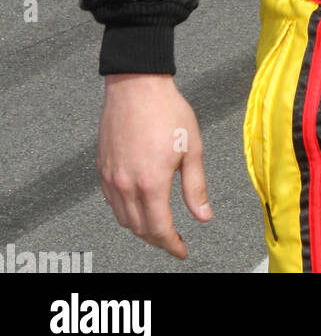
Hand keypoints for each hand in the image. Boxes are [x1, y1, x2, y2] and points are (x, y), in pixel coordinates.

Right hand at [98, 73, 211, 258]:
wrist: (137, 85)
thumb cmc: (166, 110)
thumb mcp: (192, 148)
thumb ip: (196, 187)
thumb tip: (203, 215)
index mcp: (151, 183)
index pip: (159, 229)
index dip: (172, 245)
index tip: (181, 250)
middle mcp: (126, 185)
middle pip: (139, 229)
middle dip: (157, 239)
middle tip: (173, 239)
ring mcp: (111, 177)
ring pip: (122, 218)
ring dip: (140, 227)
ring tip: (157, 224)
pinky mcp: (102, 168)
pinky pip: (111, 201)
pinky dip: (125, 211)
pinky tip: (137, 204)